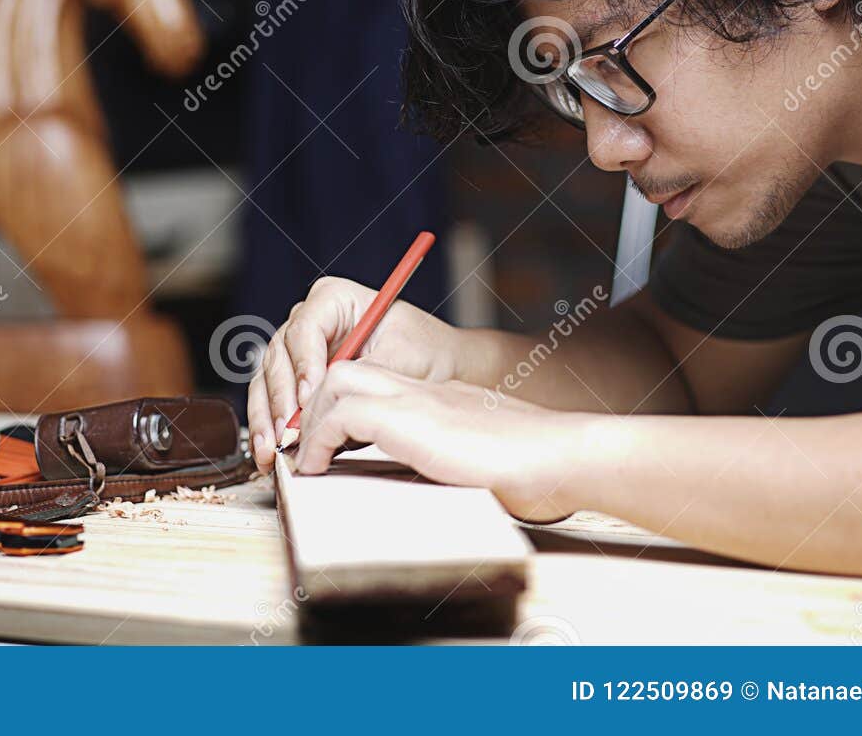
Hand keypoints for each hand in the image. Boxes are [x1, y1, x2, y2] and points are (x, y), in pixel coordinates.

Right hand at [247, 277, 463, 470]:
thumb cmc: (425, 352)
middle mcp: (309, 320)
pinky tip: (269, 450)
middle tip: (288, 431)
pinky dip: (268, 426)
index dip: (304, 365)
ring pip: (268, 380)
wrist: (436, 371)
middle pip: (279, 356)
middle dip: (281, 398)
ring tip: (272, 448)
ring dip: (266, 417)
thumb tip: (329, 395)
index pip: (305, 329)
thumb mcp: (402, 357)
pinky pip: (271, 400)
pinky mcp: (296, 380)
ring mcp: (298, 350)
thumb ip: (364, 372)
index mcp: (334, 299)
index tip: (309, 397)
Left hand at [291, 360, 587, 522]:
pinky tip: (318, 469)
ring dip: (309, 421)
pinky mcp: (410, 418)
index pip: (370, 381)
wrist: (559, 456)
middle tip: (301, 450)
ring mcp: (415, 398)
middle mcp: (422, 390)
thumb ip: (448, 461)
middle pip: (343, 372)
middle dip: (311, 409)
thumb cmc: (534, 468)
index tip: (322, 448)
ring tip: (306, 460)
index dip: (335, 409)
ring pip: (334, 381)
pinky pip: (341, 413)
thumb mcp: (478, 460)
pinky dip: (318, 440)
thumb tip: (430, 488)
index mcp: (437, 398)